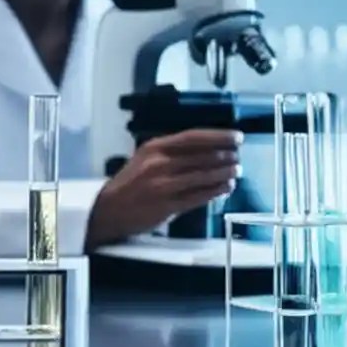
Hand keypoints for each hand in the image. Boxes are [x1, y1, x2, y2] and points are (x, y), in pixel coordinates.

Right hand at [86, 129, 242, 248]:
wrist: (107, 210)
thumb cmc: (130, 183)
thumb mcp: (145, 158)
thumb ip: (172, 153)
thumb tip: (208, 150)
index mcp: (155, 147)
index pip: (194, 137)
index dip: (219, 136)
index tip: (237, 137)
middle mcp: (159, 164)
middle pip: (202, 156)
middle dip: (226, 156)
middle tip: (239, 156)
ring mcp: (164, 185)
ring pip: (204, 176)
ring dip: (224, 173)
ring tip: (237, 171)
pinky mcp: (167, 206)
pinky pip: (199, 197)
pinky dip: (216, 192)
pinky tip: (226, 188)